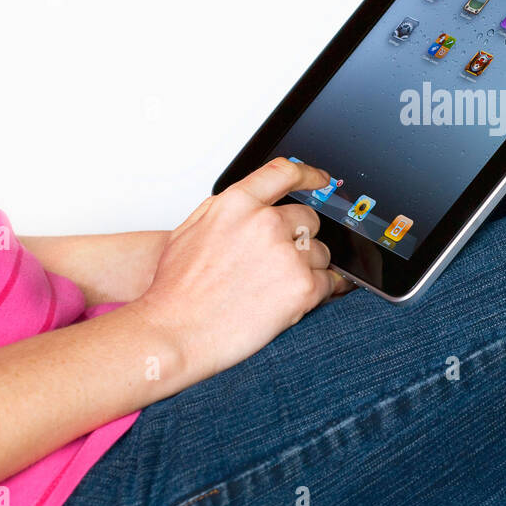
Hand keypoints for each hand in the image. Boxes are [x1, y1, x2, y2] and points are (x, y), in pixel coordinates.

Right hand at [140, 157, 350, 379]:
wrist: (176, 332)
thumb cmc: (177, 290)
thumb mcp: (192, 230)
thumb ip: (230, 211)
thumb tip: (259, 205)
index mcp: (238, 204)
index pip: (285, 173)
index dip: (309, 175)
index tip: (322, 181)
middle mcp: (265, 223)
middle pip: (309, 220)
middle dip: (299, 240)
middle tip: (276, 266)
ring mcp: (287, 255)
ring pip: (320, 253)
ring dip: (307, 269)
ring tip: (273, 290)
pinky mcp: (303, 287)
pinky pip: (330, 282)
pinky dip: (319, 293)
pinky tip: (296, 301)